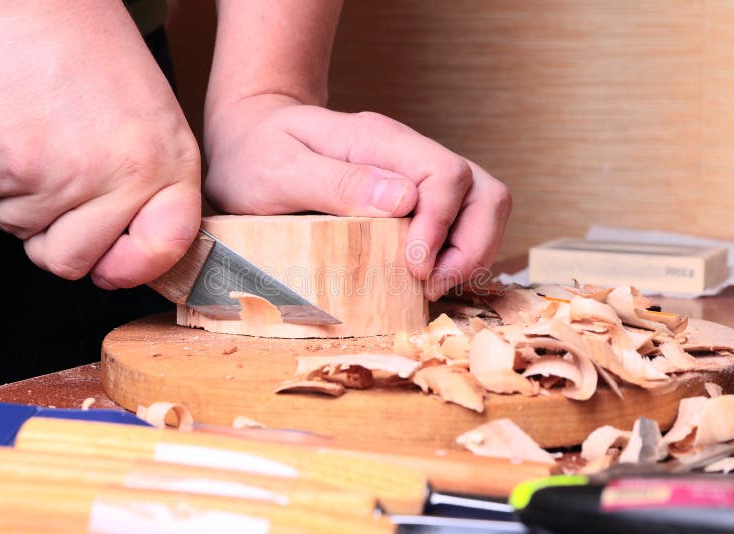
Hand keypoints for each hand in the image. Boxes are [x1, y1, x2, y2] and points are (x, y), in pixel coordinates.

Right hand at [0, 1, 200, 287]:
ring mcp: (72, 174)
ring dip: (12, 193)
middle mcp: (129, 177)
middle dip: (48, 235)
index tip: (106, 268)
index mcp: (173, 168)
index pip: (165, 248)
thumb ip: (147, 190)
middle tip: (48, 193)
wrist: (47, 3)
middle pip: (70, 261)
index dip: (129, 268)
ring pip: (17, 229)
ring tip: (32, 138)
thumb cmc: (99, 62)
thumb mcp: (154, 126)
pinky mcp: (15, 160)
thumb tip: (115, 264)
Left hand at [204, 94, 510, 299]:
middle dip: (472, 246)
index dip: (441, 226)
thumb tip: (405, 199)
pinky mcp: (415, 195)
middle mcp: (408, 152)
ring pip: (484, 204)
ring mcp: (415, 173)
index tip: (413, 266)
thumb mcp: (280, 169)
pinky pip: (463, 219)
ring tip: (433, 285)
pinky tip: (431, 275)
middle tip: (430, 285)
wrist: (249, 136)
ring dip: (473, 251)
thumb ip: (339, 180)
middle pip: (482, 191)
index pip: (444, 174)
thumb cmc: (256, 154)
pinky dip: (462, 251)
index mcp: (379, 140)